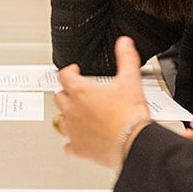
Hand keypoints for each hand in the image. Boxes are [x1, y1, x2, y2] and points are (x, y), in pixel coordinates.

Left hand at [54, 37, 152, 169]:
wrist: (133, 142)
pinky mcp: (79, 148)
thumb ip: (126, 58)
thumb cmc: (129, 115)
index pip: (64, 76)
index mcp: (80, 92)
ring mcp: (73, 130)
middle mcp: (72, 110)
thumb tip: (124, 43)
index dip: (69, 71)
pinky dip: (73, 143)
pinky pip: (69, 146)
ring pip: (61, 121)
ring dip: (67, 116)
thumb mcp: (130, 80)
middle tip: (76, 92)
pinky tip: (78, 142)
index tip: (74, 71)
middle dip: (66, 93)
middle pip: (59, 97)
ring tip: (76, 115)